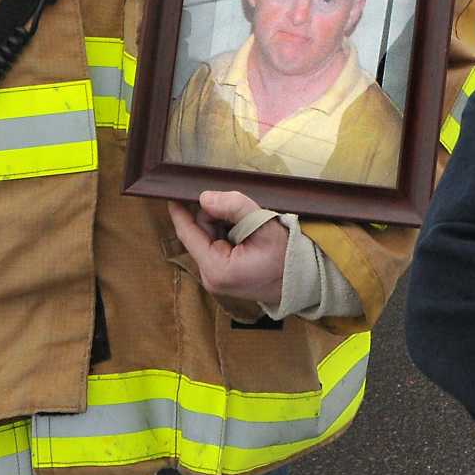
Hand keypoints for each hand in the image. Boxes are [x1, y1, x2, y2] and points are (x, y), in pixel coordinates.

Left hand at [167, 189, 287, 305]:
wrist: (304, 282)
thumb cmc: (286, 256)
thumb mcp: (263, 225)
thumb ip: (234, 207)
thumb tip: (205, 197)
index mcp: (216, 268)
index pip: (188, 234)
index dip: (179, 212)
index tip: (170, 192)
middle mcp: (211, 276)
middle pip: (199, 232)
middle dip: (214, 216)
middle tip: (241, 212)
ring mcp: (217, 278)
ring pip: (209, 237)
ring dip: (224, 224)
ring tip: (249, 225)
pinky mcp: (224, 276)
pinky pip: (218, 246)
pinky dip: (229, 233)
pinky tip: (247, 233)